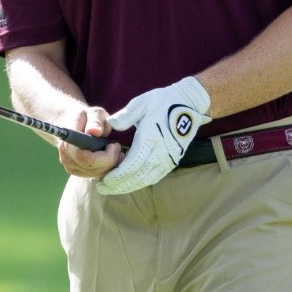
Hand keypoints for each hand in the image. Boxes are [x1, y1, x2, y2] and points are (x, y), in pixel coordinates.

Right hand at [58, 106, 122, 178]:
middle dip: (111, 160)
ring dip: (110, 164)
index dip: (105, 156)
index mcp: (69, 142)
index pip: (87, 159)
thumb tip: (95, 131)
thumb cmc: (86, 117)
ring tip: (114, 149)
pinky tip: (110, 156)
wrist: (73, 123)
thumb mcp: (93, 112)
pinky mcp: (76, 172)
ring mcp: (70, 167)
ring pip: (96, 174)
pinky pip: (95, 175)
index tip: (114, 144)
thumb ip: (95, 120)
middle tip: (117, 146)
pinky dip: (106, 168)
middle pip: (93, 169)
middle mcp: (66, 157)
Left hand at [97, 77, 210, 195]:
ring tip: (113, 189)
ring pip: (146, 180)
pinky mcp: (173, 161)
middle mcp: (161, 152)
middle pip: (137, 177)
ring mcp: (169, 158)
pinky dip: (141, 182)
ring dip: (129, 186)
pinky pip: (155, 177)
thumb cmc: (163, 101)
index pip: (132, 165)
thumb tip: (111, 124)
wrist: (189, 104)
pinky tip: (130, 183)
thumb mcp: (142, 103)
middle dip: (119, 185)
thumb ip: (126, 115)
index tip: (103, 181)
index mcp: (151, 138)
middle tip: (102, 189)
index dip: (117, 176)